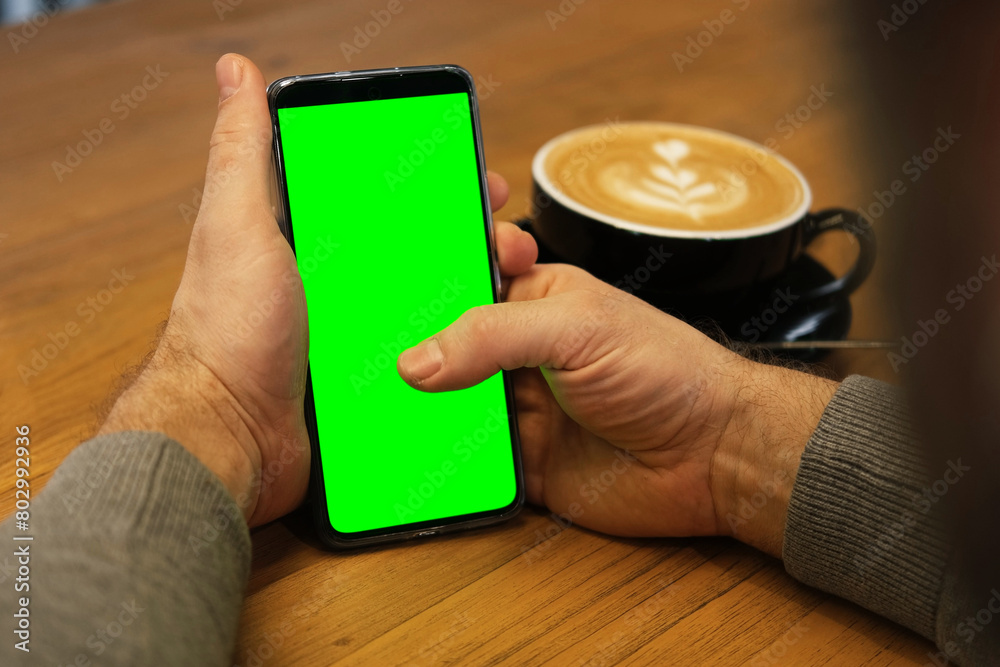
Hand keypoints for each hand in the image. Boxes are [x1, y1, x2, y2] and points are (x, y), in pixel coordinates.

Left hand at [98, 53, 536, 527]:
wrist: (229, 439)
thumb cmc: (224, 331)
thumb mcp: (236, 227)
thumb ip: (241, 152)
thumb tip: (235, 71)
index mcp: (303, 241)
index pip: (380, 200)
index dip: (429, 184)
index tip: (474, 180)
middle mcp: (329, 285)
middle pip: (410, 253)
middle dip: (461, 243)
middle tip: (508, 245)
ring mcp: (350, 335)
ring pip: (420, 307)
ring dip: (463, 301)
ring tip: (509, 293)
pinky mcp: (364, 384)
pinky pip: (415, 361)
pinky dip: (446, 355)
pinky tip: (481, 348)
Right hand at [398, 264, 837, 555]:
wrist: (713, 457)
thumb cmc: (666, 370)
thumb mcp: (577, 328)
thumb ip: (494, 335)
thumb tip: (417, 360)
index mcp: (535, 297)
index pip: (469, 269)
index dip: (431, 262)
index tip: (376, 255)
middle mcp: (518, 350)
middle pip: (446, 339)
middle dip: (405, 338)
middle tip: (352, 337)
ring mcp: (518, 405)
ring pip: (447, 399)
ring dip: (414, 401)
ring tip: (357, 396)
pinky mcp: (520, 460)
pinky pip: (465, 457)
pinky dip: (436, 456)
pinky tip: (399, 451)